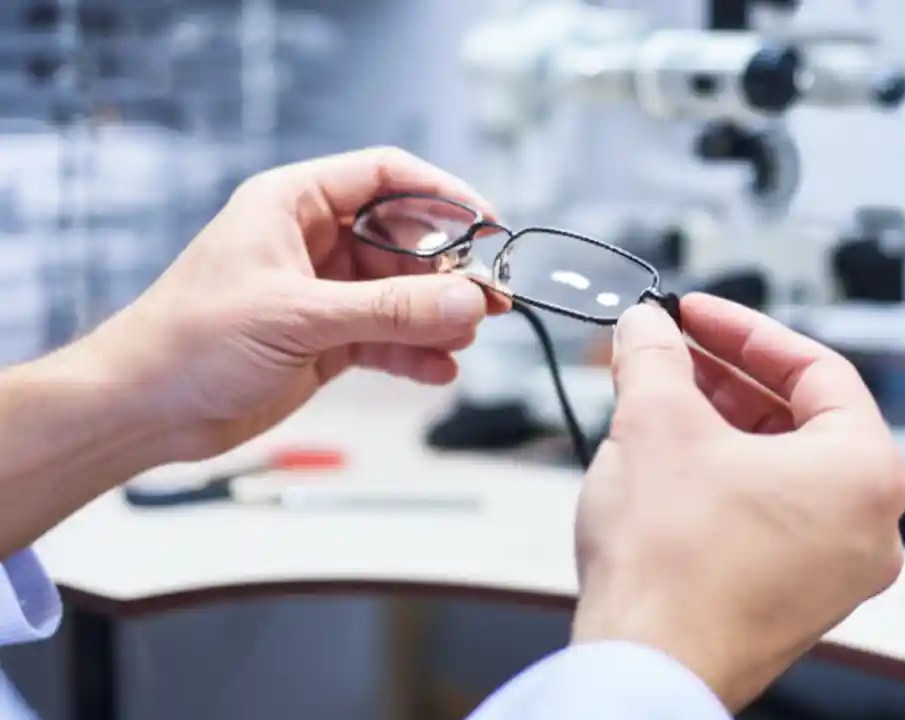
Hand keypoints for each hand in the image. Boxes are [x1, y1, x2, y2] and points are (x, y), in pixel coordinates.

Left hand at [83, 147, 506, 460]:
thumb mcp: (297, 317)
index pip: (385, 177)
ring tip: (467, 339)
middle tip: (491, 298)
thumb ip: (389, 310)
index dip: (442, 195)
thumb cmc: (189, 342)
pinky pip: (386, 338)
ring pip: (400, 293)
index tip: (489, 225)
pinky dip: (414, 353)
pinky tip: (439, 370)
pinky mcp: (324, 341)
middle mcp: (312, 242)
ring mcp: (321, 294)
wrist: (140, 411)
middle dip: (449, 270)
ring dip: (437, 316)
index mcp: (293, 204)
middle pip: (404, 239)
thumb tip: (467, 302)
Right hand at [572, 293, 904, 710]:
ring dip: (721, 424)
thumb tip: (648, 327)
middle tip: (672, 350)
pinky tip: (670, 461)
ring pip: (781, 468)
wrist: (646, 668)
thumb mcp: (656, 422)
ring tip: (659, 398)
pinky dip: (726, 477)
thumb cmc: (672, 565)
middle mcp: (869, 525)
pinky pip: (770, 515)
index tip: (696, 314)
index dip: (744, 330)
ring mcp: (835, 570)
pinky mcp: (795, 599)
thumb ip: (656, 356)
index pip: (815, 368)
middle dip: (726, 377)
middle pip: (799, 418)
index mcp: (866, 472)